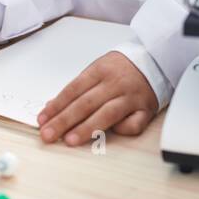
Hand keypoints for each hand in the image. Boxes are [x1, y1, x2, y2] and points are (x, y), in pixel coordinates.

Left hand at [37, 51, 158, 145]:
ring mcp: (131, 97)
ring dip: (86, 128)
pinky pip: (133, 124)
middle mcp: (116, 83)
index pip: (73, 90)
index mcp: (101, 70)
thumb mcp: (97, 70)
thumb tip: (52, 108)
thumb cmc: (121, 68)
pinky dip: (122, 130)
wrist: (155, 58)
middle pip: (86, 103)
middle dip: (64, 120)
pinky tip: (112, 134)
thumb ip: (77, 89)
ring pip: (107, 114)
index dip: (56, 106)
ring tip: (69, 140)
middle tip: (48, 134)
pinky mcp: (146, 109)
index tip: (43, 120)